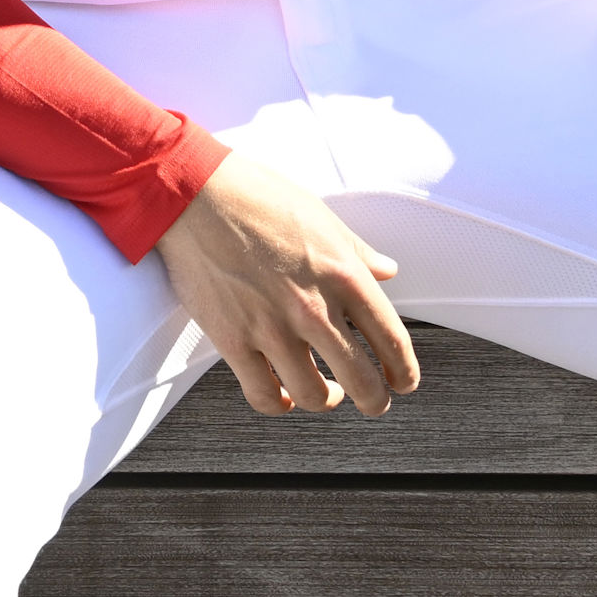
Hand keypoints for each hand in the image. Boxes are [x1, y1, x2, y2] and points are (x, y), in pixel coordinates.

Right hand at [155, 146, 423, 416]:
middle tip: (373, 402)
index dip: (403, 371)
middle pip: (362, 381)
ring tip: (326, 394)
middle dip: (374, 400)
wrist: (192, 193)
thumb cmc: (256, 194)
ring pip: (313, 396)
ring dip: (326, 401)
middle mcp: (314, 308)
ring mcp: (272, 328)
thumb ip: (357, 251)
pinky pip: (263, 395)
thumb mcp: (320, 216)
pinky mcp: (233, 340)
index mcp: (343, 274)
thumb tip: (387, 271)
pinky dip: (278, 403)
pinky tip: (282, 395)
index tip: (403, 382)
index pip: (392, 340)